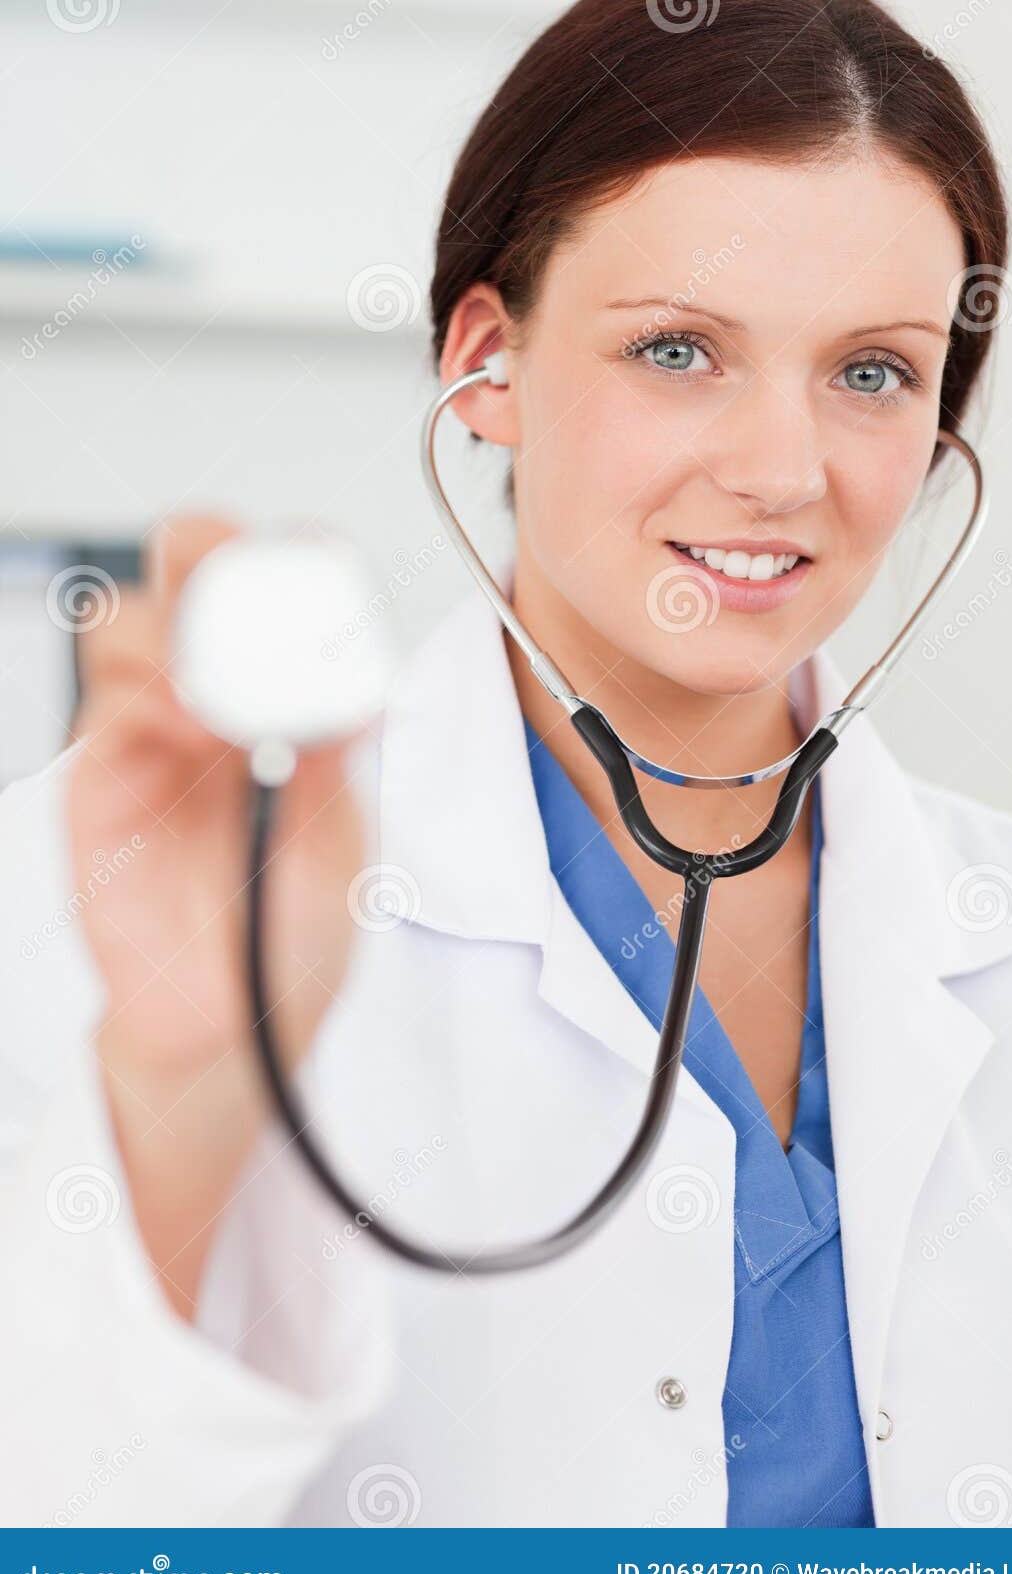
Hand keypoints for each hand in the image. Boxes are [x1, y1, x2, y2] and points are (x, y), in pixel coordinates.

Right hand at [66, 518, 365, 1309]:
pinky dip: (149, 689)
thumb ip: (333, 760)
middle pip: (200, 571)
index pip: (294, 593)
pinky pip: (109, 691)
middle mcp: (223, 699)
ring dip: (181, 630)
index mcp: (296, 703)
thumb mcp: (340, 843)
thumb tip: (343, 683)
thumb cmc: (289, 934)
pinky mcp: (106, 767)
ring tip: (223, 700)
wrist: (229, 1020)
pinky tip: (190, 729)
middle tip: (249, 590)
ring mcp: (157, 725)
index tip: (328, 586)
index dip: (305, 567)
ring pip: (138, 615)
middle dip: (219, 553)